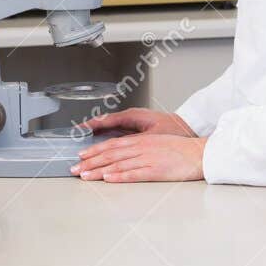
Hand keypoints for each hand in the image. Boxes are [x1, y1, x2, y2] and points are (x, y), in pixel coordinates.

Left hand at [72, 134, 205, 182]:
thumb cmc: (183, 150)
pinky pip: (134, 173)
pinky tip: (108, 178)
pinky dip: (119, 176)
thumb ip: (141, 147)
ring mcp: (149, 159)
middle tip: (74, 169)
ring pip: (118, 164)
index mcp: (143, 140)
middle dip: (90, 162)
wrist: (201, 153)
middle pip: (111, 154)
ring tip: (84, 175)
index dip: (95, 150)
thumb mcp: (159, 142)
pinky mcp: (156, 170)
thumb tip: (124, 155)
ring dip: (99, 170)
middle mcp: (142, 148)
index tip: (81, 156)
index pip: (113, 144)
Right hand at [80, 107, 195, 138]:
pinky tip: (100, 148)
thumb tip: (119, 145)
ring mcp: (132, 123)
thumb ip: (135, 139)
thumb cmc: (174, 128)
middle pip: (104, 125)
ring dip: (96, 139)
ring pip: (109, 130)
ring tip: (83, 150)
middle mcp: (130, 118)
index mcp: (133, 115)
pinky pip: (116, 134)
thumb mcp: (153, 135)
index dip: (91, 126)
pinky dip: (106, 140)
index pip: (106, 120)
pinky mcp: (135, 130)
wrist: (188, 126)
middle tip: (77, 145)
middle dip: (89, 134)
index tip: (78, 131)